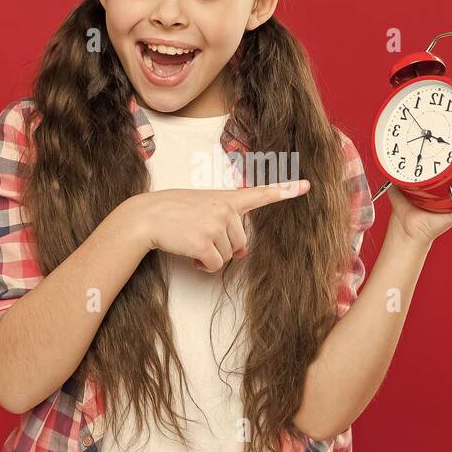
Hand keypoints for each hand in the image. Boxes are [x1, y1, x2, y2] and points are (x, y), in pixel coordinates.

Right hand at [130, 179, 310, 271]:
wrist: (146, 217)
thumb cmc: (172, 212)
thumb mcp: (202, 207)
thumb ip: (226, 222)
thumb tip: (243, 252)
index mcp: (226, 197)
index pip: (259, 194)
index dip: (284, 191)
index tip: (305, 186)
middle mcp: (225, 209)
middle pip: (241, 242)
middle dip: (223, 246)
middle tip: (200, 235)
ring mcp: (216, 225)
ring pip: (229, 255)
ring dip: (212, 255)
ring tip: (192, 240)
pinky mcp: (205, 243)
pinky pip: (216, 265)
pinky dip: (204, 265)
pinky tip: (190, 253)